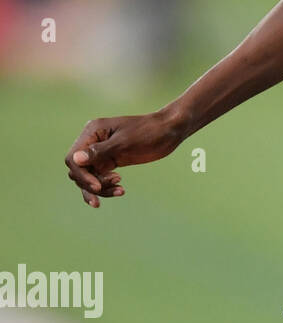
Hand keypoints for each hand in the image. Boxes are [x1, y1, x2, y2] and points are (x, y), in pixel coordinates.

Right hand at [64, 108, 188, 207]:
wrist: (170, 130)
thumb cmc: (149, 132)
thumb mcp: (124, 142)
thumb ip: (99, 152)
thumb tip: (75, 159)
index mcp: (92, 132)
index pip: (73, 158)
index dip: (81, 175)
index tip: (97, 186)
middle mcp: (93, 142)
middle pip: (78, 170)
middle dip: (90, 183)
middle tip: (109, 189)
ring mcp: (101, 153)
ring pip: (89, 177)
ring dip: (100, 188)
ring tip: (120, 191)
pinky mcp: (111, 161)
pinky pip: (101, 178)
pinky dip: (107, 186)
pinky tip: (120, 190)